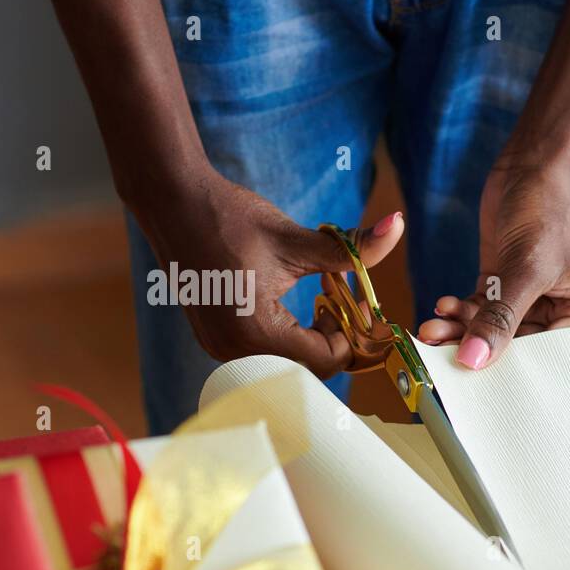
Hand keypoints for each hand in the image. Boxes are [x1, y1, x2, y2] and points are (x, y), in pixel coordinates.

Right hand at [131, 167, 403, 376]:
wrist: (173, 201)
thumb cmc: (231, 217)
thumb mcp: (297, 239)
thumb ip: (351, 249)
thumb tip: (396, 225)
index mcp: (254, 332)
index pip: (324, 360)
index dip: (351, 337)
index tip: (360, 304)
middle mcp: (233, 350)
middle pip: (307, 368)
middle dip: (335, 339)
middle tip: (345, 303)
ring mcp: (220, 347)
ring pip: (287, 363)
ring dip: (313, 338)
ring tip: (322, 299)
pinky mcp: (216, 338)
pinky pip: (266, 353)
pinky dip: (290, 336)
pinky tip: (297, 304)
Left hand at [416, 164, 569, 368]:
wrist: (534, 162)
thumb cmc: (549, 208)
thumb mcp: (526, 268)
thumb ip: (500, 318)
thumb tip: (473, 362)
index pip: (550, 358)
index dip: (513, 370)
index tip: (474, 380)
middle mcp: (565, 315)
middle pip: (519, 349)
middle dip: (480, 348)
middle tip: (440, 352)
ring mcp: (534, 302)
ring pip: (495, 333)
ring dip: (462, 331)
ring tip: (433, 328)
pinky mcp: (507, 287)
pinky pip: (482, 313)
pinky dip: (461, 313)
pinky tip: (442, 307)